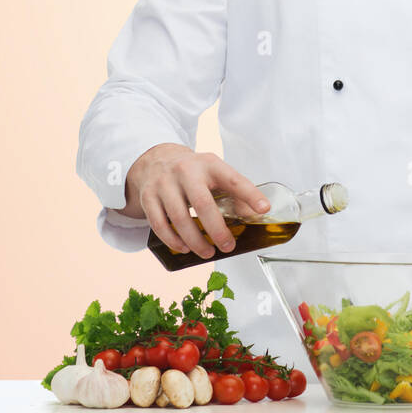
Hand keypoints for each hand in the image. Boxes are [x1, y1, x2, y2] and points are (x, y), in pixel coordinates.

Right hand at [120, 144, 269, 258]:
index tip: (264, 209)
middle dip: (217, 229)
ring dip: (195, 240)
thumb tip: (256, 215)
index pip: (233, 179)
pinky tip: (184, 247)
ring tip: (208, 252)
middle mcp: (186, 171)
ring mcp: (164, 183)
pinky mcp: (148, 196)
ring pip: (179, 217)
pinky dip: (172, 240)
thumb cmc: (193, 172)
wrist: (156, 160)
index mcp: (209, 164)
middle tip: (228, 246)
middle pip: (202, 203)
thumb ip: (235, 193)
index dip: (250, 194)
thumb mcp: (215, 174)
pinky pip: (159, 223)